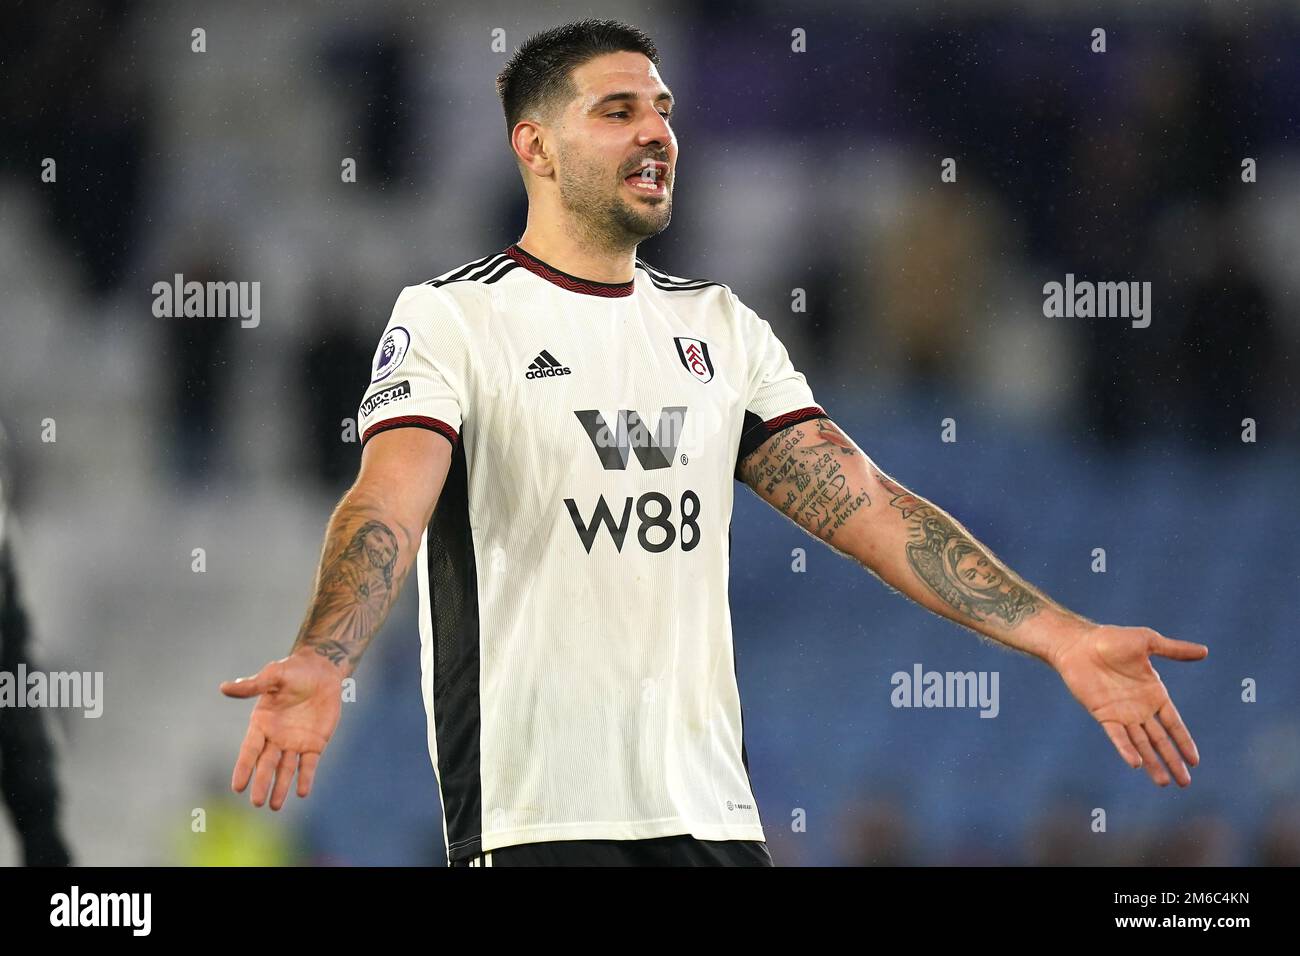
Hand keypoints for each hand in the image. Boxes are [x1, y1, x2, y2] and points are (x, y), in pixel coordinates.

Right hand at [220, 650, 343, 809]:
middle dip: (262, 783)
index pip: (249, 750)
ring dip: (281, 787)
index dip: (243, 768)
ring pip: (286, 769)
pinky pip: (309, 764)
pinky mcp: (315, 743)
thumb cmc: (293, 671)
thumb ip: (253, 685)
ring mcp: (295, 742)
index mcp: (261, 724)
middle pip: (267, 765)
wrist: (322, 671)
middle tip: (257, 803)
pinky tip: (302, 792)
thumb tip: (224, 687)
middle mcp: (276, 738)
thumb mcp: (273, 675)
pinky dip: (306, 778)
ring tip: (274, 806)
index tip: (237, 787)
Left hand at [1051, 624, 1207, 786]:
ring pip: (1141, 744)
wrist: (1079, 644)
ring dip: (1152, 762)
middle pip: (1160, 740)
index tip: (1195, 761)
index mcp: (1154, 694)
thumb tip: (1205, 651)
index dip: (1184, 741)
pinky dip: (1126, 749)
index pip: (1174, 724)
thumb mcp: (1148, 642)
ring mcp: (1122, 713)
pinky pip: (1117, 736)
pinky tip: (1135, 764)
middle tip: (1185, 782)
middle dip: (1172, 760)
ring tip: (1163, 782)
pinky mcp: (1103, 714)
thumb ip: (1174, 650)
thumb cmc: (1112, 640)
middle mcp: (1140, 708)